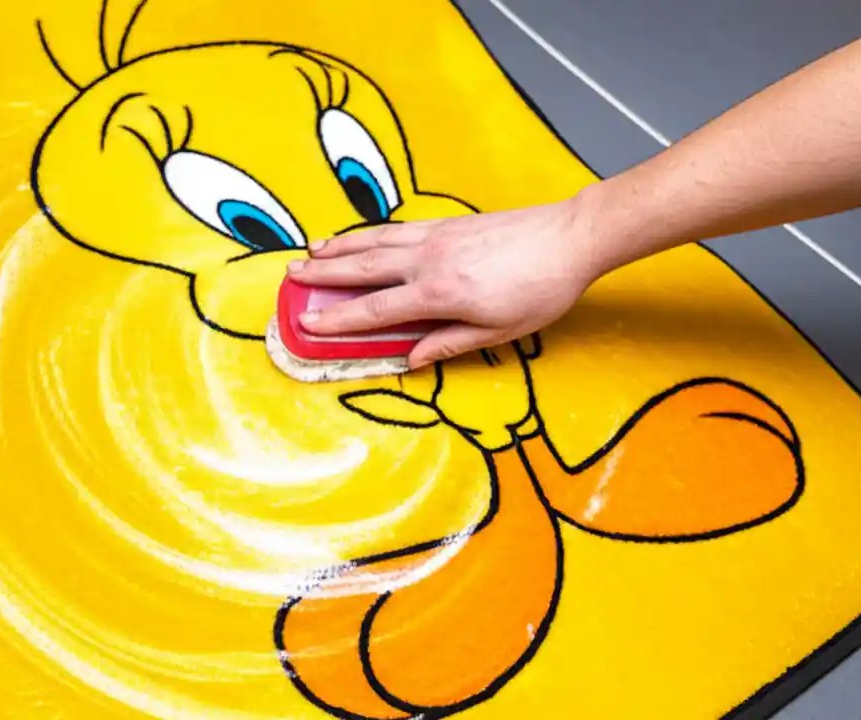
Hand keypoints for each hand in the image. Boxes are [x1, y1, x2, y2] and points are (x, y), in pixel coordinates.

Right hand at [287, 195, 603, 368]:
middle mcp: (428, 262)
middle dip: (324, 276)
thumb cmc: (540, 290)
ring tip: (310, 253)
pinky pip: (396, 229)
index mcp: (438, 295)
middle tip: (290, 278)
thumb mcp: (498, 332)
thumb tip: (410, 359)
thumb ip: (449, 344)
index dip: (338, 321)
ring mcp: (436, 237)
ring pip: (375, 242)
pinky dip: (370, 233)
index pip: (376, 310)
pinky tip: (358, 237)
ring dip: (340, 248)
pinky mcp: (448, 223)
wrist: (570, 238)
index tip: (308, 325)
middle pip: (364, 269)